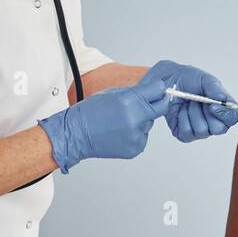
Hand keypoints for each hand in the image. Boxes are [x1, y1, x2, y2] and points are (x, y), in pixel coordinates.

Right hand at [37, 76, 168, 169]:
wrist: (76, 133)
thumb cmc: (91, 112)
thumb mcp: (114, 93)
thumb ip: (136, 92)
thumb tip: (153, 91)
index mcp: (130, 100)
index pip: (159, 90)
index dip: (158, 89)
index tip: (158, 90)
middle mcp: (135, 118)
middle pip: (161, 108)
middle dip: (157, 104)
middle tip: (147, 104)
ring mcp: (136, 135)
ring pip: (149, 124)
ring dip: (141, 120)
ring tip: (121, 122)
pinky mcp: (135, 148)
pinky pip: (143, 136)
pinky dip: (135, 134)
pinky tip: (120, 132)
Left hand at [142, 60, 237, 141]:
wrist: (167, 82)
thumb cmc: (188, 79)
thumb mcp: (204, 79)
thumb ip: (215, 88)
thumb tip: (222, 99)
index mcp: (223, 107)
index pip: (233, 117)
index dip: (225, 114)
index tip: (212, 106)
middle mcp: (214, 121)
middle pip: (219, 129)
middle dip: (206, 113)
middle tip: (197, 100)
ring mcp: (200, 130)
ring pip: (202, 130)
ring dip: (192, 113)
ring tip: (188, 103)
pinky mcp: (185, 135)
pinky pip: (187, 133)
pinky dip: (182, 119)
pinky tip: (180, 110)